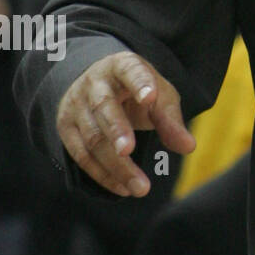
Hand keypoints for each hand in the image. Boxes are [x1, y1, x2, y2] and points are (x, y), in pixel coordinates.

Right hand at [55, 51, 194, 196]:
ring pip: (93, 137)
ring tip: (140, 187)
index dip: (140, 83)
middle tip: (129, 150)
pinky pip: (81, 155)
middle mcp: (94, 83)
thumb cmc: (136, 91)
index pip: (131, 70)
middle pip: (104, 107)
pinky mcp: (66, 129)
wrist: (97, 86)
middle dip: (117, 129)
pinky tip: (123, 188)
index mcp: (122, 66)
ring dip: (116, 165)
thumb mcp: (158, 95)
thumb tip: (188, 147)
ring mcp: (76, 106)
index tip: (151, 97)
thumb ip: (170, 119)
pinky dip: (103, 174)